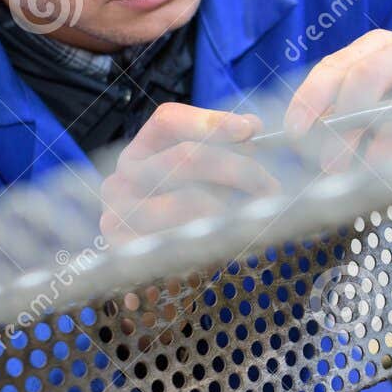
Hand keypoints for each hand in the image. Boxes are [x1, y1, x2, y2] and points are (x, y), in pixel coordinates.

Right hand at [100, 102, 279, 241]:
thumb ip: (220, 147)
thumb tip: (251, 126)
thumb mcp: (195, 178)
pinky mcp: (129, 251)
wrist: (146, 271)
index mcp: (138, 153)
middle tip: (271, 185)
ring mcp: (120, 215)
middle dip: (240, 168)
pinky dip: (219, 235)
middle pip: (187, 157)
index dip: (212, 121)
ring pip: (191, 199)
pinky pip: (186, 236)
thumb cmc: (179, 218)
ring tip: (257, 214)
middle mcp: (121, 179)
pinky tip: (237, 237)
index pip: (167, 120)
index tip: (252, 129)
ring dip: (235, 205)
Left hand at [283, 30, 391, 169]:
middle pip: (368, 73)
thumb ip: (348, 120)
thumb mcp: (383, 111)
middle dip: (346, 122)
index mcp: (378, 48)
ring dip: (389, 137)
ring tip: (376, 168)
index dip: (312, 99)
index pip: (335, 66)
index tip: (297, 134)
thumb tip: (308, 144)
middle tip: (334, 163)